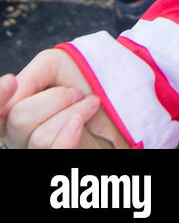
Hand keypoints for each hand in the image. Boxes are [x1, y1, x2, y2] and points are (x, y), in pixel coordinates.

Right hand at [0, 51, 127, 148]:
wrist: (123, 89)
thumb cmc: (86, 76)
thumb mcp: (55, 64)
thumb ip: (28, 79)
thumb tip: (13, 97)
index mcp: (14, 111)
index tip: (10, 82)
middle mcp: (21, 135)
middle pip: (17, 120)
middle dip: (55, 99)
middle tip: (77, 92)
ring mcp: (41, 150)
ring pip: (38, 139)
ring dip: (72, 113)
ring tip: (91, 104)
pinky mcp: (63, 157)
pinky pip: (54, 154)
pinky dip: (67, 137)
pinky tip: (79, 124)